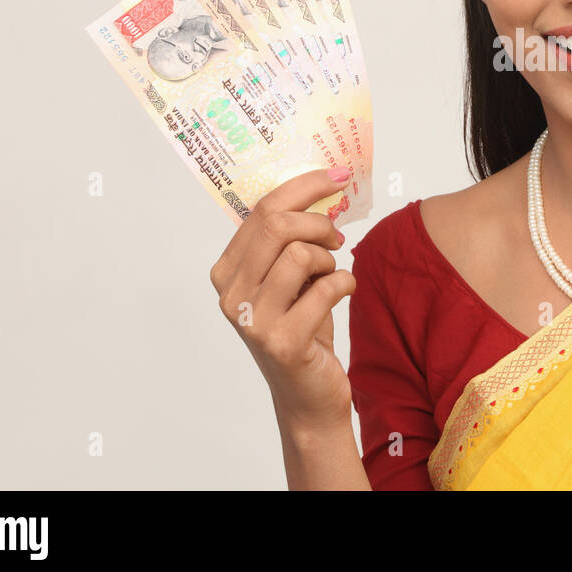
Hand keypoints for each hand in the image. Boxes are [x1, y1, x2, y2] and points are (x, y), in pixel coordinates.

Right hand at [210, 168, 357, 428]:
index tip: (336, 177)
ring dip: (329, 259)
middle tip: (336, 237)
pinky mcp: (282, 342)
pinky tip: (344, 292)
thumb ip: (290, 239)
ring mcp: (253, 320)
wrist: (307, 395)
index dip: (303, 187)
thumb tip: (323, 185)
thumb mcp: (289, 278)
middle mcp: (231, 293)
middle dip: (318, 222)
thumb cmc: (301, 328)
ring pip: (301, 254)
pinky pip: (326, 288)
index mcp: (227, 270)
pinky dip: (344, 283)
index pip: (262, 209)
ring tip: (332, 274)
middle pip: (278, 225)